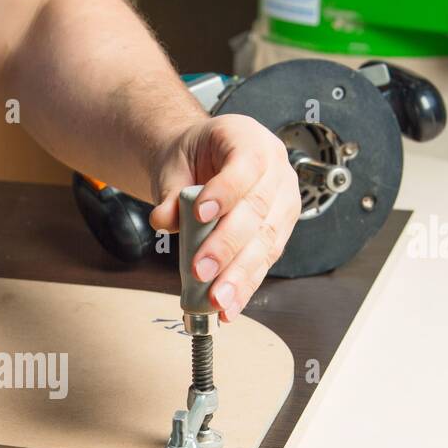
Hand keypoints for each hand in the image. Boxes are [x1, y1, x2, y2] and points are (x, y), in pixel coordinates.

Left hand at [149, 114, 301, 320]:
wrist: (204, 160)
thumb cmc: (194, 158)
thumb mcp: (175, 165)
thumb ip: (170, 192)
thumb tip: (163, 220)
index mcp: (250, 140)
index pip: (245, 165)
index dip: (225, 192)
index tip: (200, 215)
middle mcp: (276, 170)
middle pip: (257, 211)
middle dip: (228, 246)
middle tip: (202, 271)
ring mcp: (283, 201)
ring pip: (266, 241)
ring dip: (240, 275)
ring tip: (218, 299)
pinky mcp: (280, 230)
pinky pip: (265, 260)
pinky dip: (245, 286)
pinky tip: (229, 306)